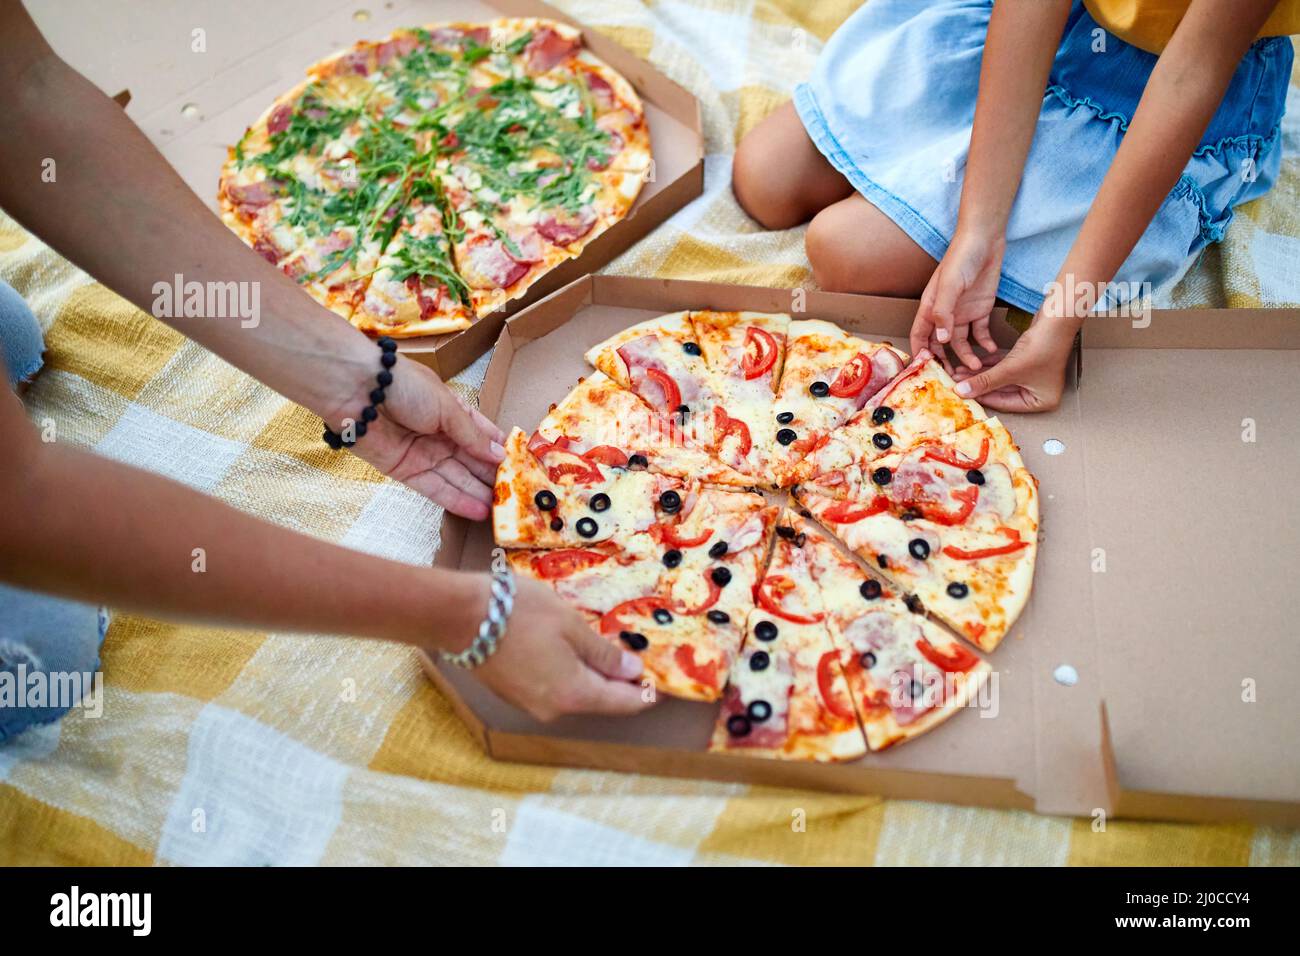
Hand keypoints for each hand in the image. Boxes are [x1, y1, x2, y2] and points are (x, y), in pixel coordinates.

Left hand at [329, 357, 505, 519]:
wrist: (358, 391)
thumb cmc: (406, 387)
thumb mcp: (448, 409)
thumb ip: (473, 437)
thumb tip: (501, 455)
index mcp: (454, 412)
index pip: (484, 436)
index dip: (502, 453)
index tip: (524, 470)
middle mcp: (441, 435)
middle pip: (472, 462)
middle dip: (493, 478)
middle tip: (517, 498)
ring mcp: (424, 454)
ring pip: (457, 478)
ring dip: (478, 494)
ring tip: (501, 511)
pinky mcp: (405, 471)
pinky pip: (435, 489)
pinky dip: (456, 500)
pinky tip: (478, 511)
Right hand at [465, 577, 655, 720]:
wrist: (459, 616)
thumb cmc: (520, 613)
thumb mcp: (571, 625)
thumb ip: (603, 652)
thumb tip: (632, 672)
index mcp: (574, 694)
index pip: (624, 703)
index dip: (648, 694)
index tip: (666, 682)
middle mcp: (554, 709)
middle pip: (600, 701)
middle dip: (622, 683)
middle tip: (641, 659)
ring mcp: (531, 704)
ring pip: (575, 694)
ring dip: (594, 676)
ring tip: (610, 650)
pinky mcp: (514, 694)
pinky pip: (553, 688)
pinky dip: (569, 674)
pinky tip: (573, 651)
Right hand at [911, 230, 1006, 370]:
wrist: (985, 240)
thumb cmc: (960, 258)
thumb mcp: (949, 285)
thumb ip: (943, 312)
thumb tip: (942, 340)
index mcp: (930, 308)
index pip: (920, 336)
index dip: (920, 353)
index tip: (925, 370)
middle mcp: (945, 314)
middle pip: (941, 344)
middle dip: (945, 361)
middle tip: (953, 378)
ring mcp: (963, 313)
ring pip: (962, 343)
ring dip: (968, 356)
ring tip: (977, 368)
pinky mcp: (981, 310)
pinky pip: (981, 333)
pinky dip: (985, 344)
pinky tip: (991, 352)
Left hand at [951, 318, 1076, 412]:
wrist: (1059, 317)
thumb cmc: (1044, 345)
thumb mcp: (1010, 369)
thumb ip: (985, 382)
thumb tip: (961, 392)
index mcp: (1042, 402)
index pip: (1004, 404)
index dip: (981, 398)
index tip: (960, 396)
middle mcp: (1039, 391)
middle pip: (1001, 391)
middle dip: (977, 385)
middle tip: (955, 383)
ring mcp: (1033, 376)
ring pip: (1000, 378)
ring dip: (980, 375)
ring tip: (958, 373)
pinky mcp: (1027, 361)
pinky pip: (1004, 367)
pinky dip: (989, 365)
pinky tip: (971, 365)